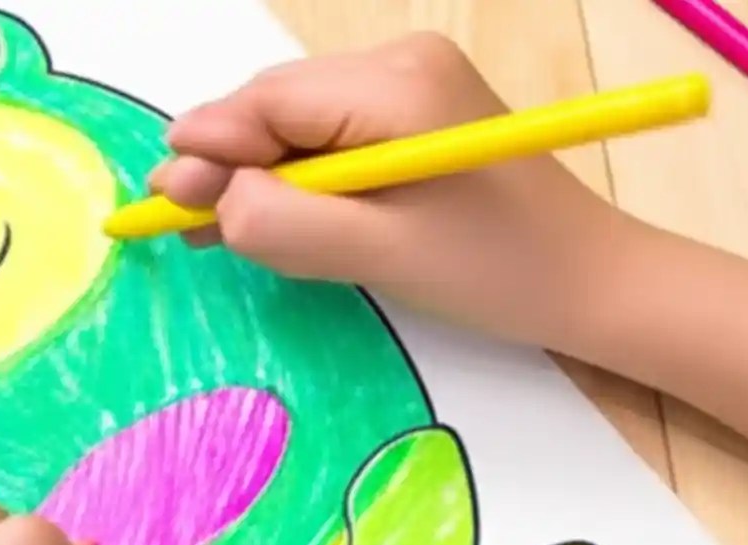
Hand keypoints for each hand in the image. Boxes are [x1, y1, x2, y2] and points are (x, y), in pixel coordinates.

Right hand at [151, 32, 622, 349]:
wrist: (589, 280)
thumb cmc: (496, 272)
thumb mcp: (379, 254)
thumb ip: (286, 224)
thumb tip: (212, 199)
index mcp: (397, 84)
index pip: (270, 103)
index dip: (207, 150)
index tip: (158, 200)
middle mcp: (401, 62)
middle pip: (278, 105)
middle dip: (228, 163)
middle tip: (176, 221)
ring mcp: (412, 81)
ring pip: (299, 121)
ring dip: (258, 172)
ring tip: (212, 226)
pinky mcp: (416, 110)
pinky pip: (331, 134)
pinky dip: (298, 174)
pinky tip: (267, 212)